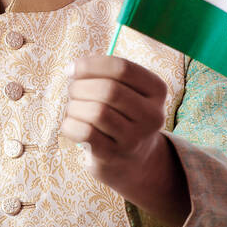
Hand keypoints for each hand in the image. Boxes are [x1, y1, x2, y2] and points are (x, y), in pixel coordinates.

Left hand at [60, 55, 187, 225]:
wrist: (132, 160)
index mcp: (157, 90)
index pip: (122, 69)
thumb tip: (74, 69)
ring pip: (97, 112)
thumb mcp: (125, 91)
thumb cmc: (121, 115)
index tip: (73, 68)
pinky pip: (86, 133)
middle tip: (72, 91)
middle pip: (109, 90)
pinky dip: (70, 124)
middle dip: (81, 86)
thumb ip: (104, 75)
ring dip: (75, 106)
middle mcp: (152, 115)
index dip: (91, 65)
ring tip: (73, 108)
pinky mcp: (114, 155)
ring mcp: (134, 138)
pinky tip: (70, 124)